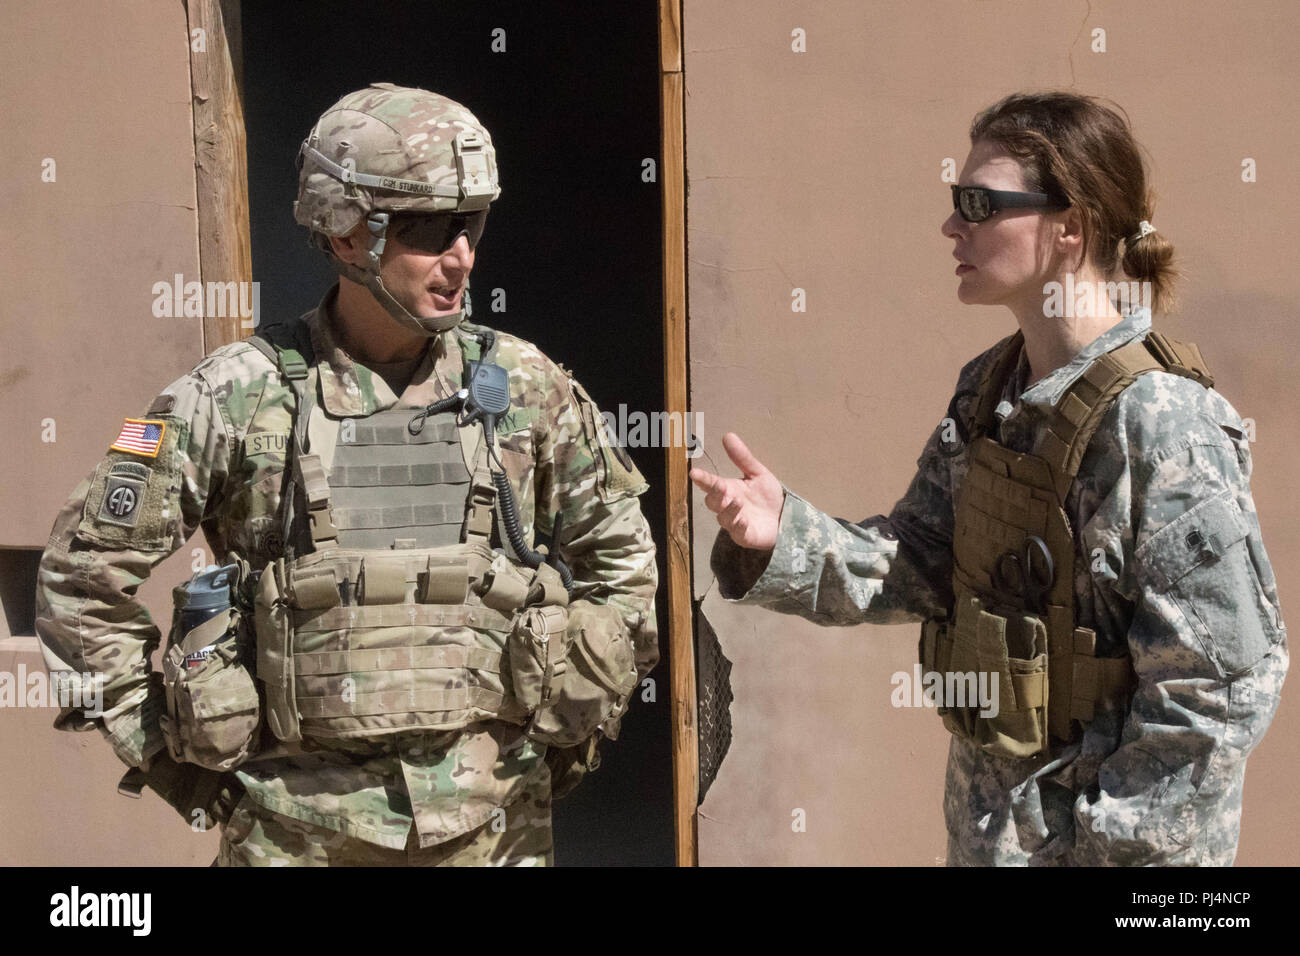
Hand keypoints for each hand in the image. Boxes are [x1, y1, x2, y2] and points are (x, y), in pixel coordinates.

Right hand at [689, 432, 783, 550]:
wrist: (787, 517)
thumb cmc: (769, 496)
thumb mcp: (758, 473)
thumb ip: (742, 457)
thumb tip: (728, 435)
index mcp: (728, 489)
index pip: (711, 483)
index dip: (703, 479)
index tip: (694, 473)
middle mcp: (727, 506)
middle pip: (712, 501)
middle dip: (715, 495)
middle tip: (721, 488)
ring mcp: (734, 522)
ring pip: (723, 517)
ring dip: (729, 509)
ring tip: (737, 502)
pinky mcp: (744, 536)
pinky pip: (737, 532)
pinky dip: (738, 525)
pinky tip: (742, 519)